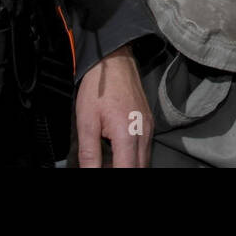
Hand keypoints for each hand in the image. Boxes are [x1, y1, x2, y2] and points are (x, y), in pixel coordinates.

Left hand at [75, 45, 151, 167]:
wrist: (114, 60)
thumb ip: (89, 154)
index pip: (126, 171)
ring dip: (127, 165)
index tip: (103, 169)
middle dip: (122, 171)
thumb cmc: (99, 87)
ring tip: (107, 161)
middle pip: (139, 169)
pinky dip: (131, 156)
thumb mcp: (86, 122)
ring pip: (143, 161)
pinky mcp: (148, 122)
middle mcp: (143, 133)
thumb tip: (89, 171)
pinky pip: (144, 148)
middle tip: (104, 165)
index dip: (114, 175)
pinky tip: (116, 151)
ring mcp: (149, 128)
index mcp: (128, 135)